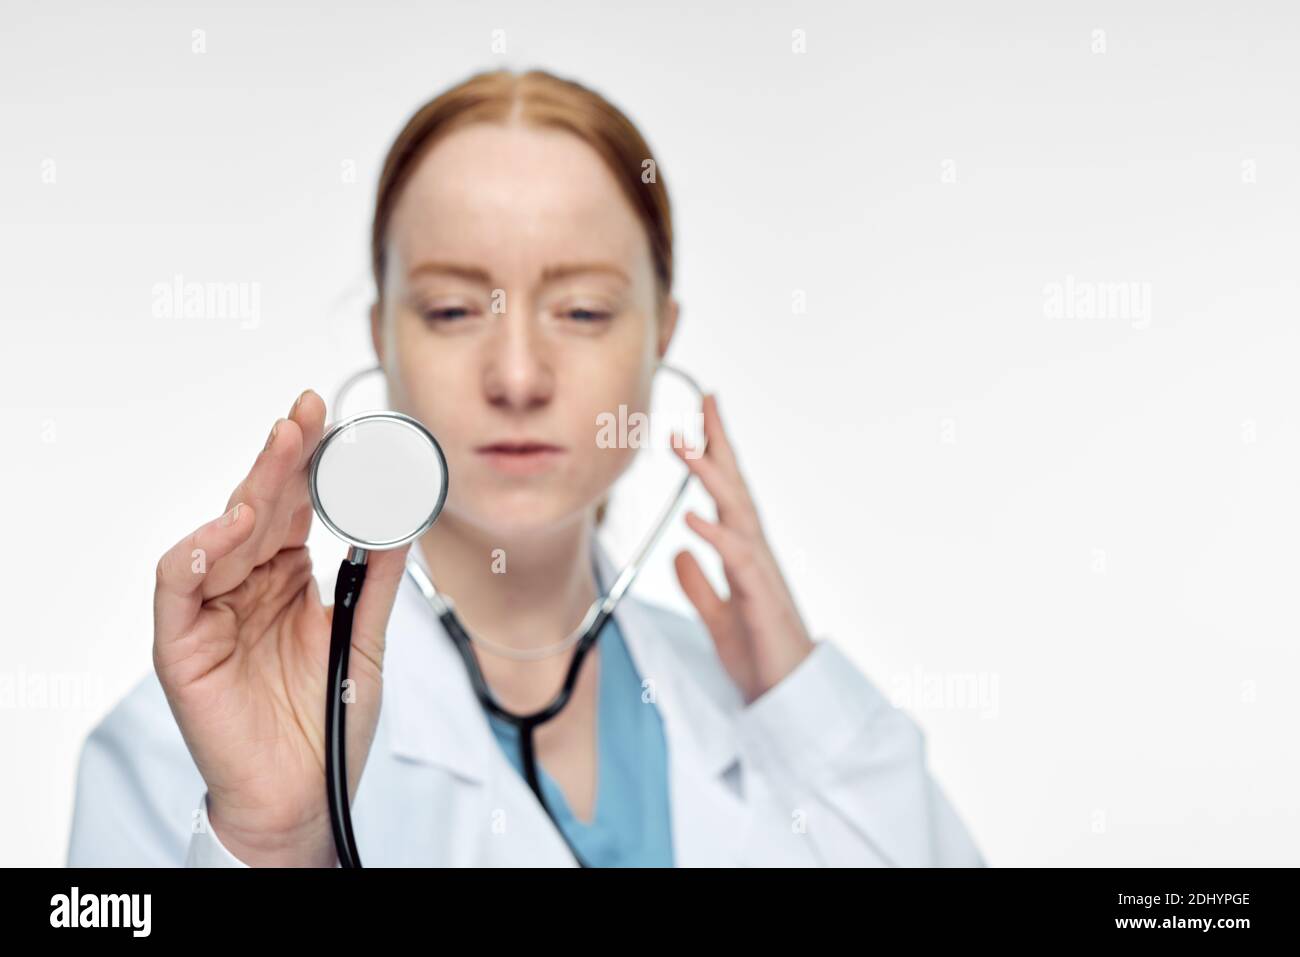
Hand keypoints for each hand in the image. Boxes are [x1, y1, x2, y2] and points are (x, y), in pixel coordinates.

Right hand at [152, 389, 411, 865]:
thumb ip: (379, 576)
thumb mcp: (367, 634)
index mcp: (285, 577)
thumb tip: (404, 513)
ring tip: (279, 455)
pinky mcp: (183, 646)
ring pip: (218, 535)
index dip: (308, 462)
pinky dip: (198, 552)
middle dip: (281, 457)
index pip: (292, 506)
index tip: (329, 418)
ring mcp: (212, 612)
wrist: (305, 795)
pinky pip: (178, 587)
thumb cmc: (328, 720)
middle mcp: (246, 586)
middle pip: (258, 508)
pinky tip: (230, 525)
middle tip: (305, 413)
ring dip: (247, 490)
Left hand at [671, 393, 814, 704]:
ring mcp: (760, 572)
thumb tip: (679, 553)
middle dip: (720, 442)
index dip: (714, 452)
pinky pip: (736, 561)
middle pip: (735, 486)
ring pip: (736, 512)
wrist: (787, 697)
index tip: (702, 414)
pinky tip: (692, 519)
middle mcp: (754, 552)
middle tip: (706, 398)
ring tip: (683, 445)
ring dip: (709, 477)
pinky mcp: (760, 599)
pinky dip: (715, 537)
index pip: (726, 493)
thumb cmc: (760, 655)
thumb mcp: (716, 616)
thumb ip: (698, 584)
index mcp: (743, 553)